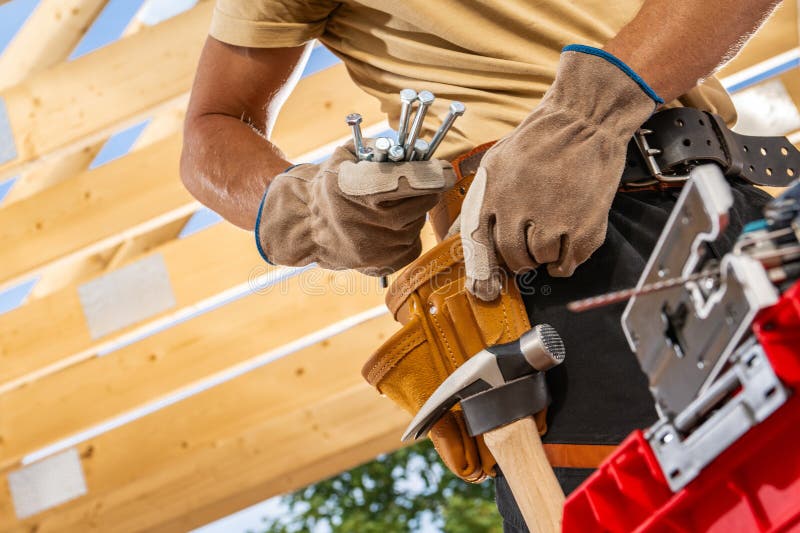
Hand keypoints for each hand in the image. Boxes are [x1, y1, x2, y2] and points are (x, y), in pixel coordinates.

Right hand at [256, 142, 455, 273]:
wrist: (306, 225)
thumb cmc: (330, 186)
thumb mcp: (345, 157)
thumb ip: (378, 148)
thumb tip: (414, 147)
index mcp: (362, 190)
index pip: (411, 182)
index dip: (433, 175)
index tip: (445, 171)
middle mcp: (371, 221)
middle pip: (422, 203)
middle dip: (425, 191)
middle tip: (420, 185)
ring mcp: (378, 246)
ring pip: (418, 224)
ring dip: (414, 212)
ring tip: (394, 206)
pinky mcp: (381, 263)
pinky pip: (413, 246)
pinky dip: (409, 234)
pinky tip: (392, 226)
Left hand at [461, 46, 659, 300]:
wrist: (586, 119)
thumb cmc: (542, 138)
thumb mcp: (497, 159)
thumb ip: (482, 195)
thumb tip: (464, 229)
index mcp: (495, 194)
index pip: (481, 243)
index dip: (485, 265)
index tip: (488, 282)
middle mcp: (519, 210)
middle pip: (514, 256)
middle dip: (521, 261)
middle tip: (528, 256)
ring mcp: (552, 220)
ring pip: (542, 259)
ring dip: (546, 256)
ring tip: (554, 238)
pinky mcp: (583, 226)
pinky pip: (570, 261)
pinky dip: (568, 262)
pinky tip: (568, 249)